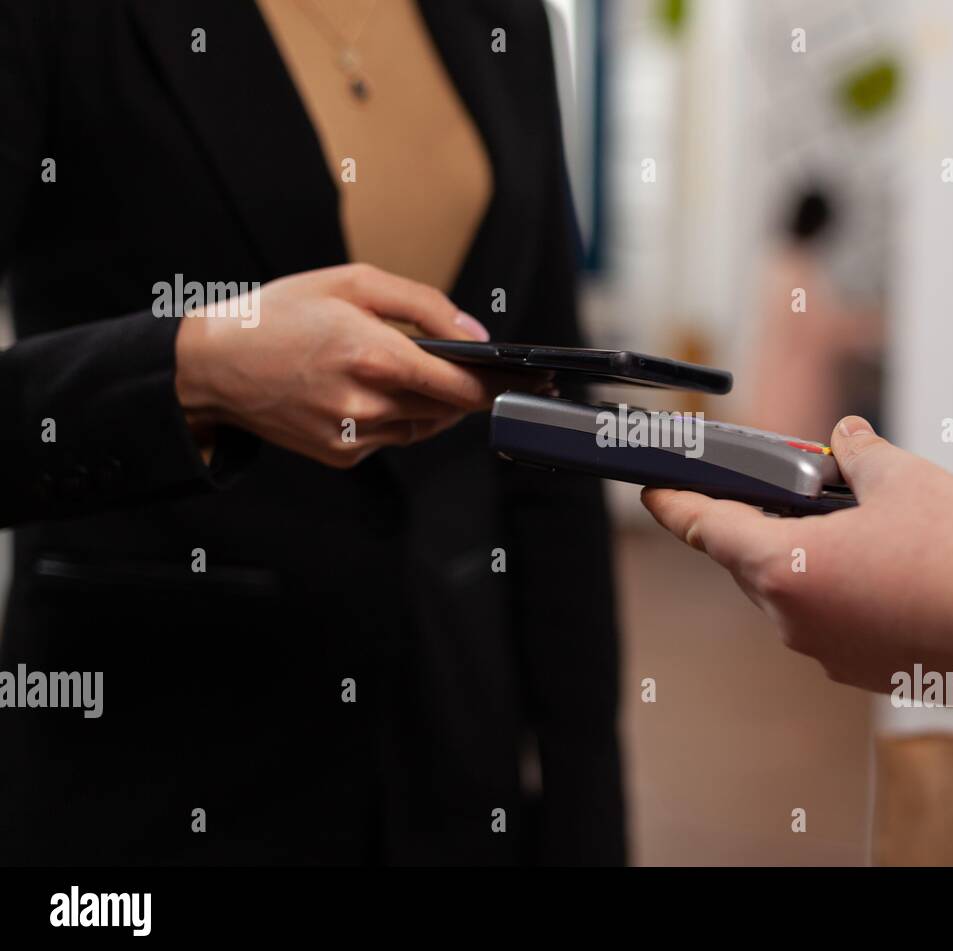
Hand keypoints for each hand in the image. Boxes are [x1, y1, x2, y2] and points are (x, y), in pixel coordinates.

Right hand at [175, 263, 533, 467]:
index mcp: (374, 356)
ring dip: (437, 403)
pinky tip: (380, 391)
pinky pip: (394, 438)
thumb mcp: (352, 284)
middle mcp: (368, 404)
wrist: (210, 366)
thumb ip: (424, 306)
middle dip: (474, 391)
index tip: (533, 380)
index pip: (463, 386)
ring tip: (425, 373)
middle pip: (451, 409)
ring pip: (426, 425)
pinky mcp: (342, 456)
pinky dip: (401, 416)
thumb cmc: (278, 316)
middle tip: (496, 374)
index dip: (504, 385)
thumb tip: (475, 338)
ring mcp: (354, 437)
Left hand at [641, 415, 952, 696]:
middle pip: (748, 559)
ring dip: (806, 552)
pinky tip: (882, 563)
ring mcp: (826, 651)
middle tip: (784, 480)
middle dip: (760, 517)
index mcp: (786, 568)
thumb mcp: (903, 478)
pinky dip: (838, 586)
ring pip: (791, 589)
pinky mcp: (861, 668)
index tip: (653, 487)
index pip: (704, 528)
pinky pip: (828, 617)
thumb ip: (857, 455)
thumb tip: (844, 440)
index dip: (673, 502)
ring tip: (851, 517)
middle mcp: (795, 619)